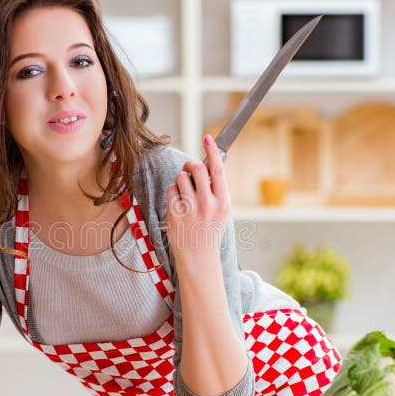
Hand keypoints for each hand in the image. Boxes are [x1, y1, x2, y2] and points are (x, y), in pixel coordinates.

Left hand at [165, 135, 230, 261]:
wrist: (198, 257)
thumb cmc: (209, 231)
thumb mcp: (221, 212)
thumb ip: (216, 190)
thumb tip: (207, 165)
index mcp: (223, 202)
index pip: (218, 170)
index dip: (212, 151)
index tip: (207, 138)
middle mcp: (208, 204)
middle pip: (198, 168)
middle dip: (191, 164)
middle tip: (190, 169)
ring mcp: (191, 209)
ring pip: (181, 177)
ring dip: (181, 179)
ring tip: (185, 192)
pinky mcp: (175, 213)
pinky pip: (171, 189)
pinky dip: (173, 192)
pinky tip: (178, 203)